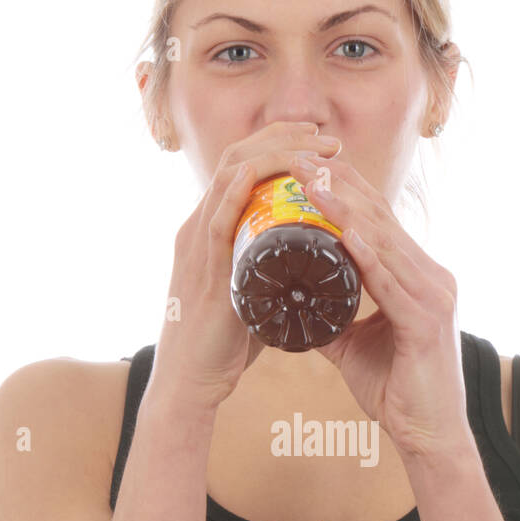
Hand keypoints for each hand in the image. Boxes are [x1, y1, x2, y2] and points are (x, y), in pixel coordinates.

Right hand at [144, 121, 341, 416]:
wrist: (191, 381)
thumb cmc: (225, 345)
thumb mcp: (254, 295)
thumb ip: (276, 278)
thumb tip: (317, 274)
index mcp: (211, 228)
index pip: (243, 165)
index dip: (281, 144)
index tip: (322, 143)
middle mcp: (199, 226)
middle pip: (237, 157)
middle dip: (285, 138)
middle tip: (327, 138)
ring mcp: (198, 244)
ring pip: (229, 177)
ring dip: (274, 155)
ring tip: (314, 148)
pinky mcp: (203, 268)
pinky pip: (216, 219)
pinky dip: (236, 191)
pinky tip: (257, 173)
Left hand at [286, 152, 477, 462]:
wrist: (429, 437)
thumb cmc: (397, 391)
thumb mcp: (352, 348)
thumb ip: (328, 321)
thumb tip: (291, 306)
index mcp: (416, 277)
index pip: (376, 221)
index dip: (342, 191)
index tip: (303, 167)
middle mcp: (430, 276)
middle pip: (380, 219)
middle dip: (338, 186)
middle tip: (299, 159)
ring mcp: (433, 295)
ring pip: (383, 242)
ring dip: (345, 209)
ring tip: (311, 182)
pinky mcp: (428, 321)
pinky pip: (392, 281)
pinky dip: (367, 254)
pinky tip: (343, 231)